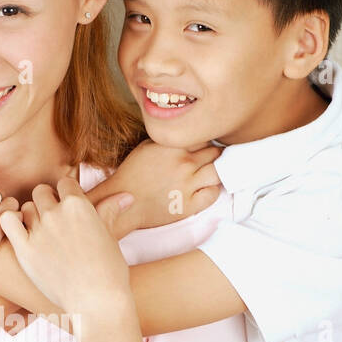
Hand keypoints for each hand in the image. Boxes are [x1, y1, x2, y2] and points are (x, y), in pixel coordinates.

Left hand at [0, 178, 133, 317]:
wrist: (97, 302)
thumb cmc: (109, 272)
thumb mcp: (110, 237)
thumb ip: (108, 211)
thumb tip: (125, 195)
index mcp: (79, 205)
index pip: (65, 183)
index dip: (66, 195)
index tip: (67, 209)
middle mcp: (57, 213)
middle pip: (41, 192)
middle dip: (46, 202)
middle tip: (52, 221)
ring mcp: (39, 231)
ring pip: (25, 208)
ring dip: (30, 215)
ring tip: (39, 233)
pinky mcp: (24, 249)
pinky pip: (7, 222)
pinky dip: (10, 222)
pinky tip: (19, 234)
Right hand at [90, 138, 222, 231]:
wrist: (123, 201)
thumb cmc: (133, 174)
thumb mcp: (148, 146)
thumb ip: (170, 140)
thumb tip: (188, 136)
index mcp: (174, 147)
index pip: (203, 137)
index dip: (204, 142)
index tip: (202, 148)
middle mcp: (184, 164)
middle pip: (214, 153)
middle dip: (213, 155)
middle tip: (208, 161)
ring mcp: (188, 185)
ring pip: (218, 172)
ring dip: (217, 171)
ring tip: (210, 173)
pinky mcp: (189, 204)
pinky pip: (213, 194)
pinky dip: (211, 190)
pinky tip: (203, 189)